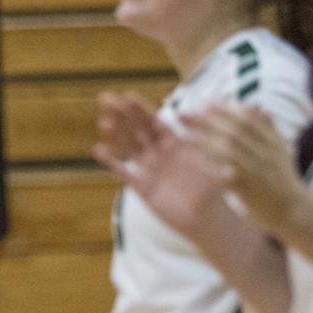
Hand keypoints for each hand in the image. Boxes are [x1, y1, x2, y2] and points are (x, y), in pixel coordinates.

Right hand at [91, 91, 226, 239]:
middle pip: (137, 129)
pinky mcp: (141, 186)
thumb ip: (200, 137)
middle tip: (106, 99)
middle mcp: (158, 153)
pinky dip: (111, 161)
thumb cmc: (213, 187)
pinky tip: (99, 149)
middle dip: (122, 114)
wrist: (207, 216)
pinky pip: (124, 172)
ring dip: (116, 134)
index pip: (154, 121)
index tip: (127, 95)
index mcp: (174, 143)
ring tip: (103, 121)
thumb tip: (193, 116)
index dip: (141, 109)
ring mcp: (148, 169)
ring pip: (128, 147)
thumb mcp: (211, 157)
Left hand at [181, 104, 309, 232]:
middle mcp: (266, 154)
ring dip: (203, 140)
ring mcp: (257, 172)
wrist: (293, 211)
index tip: (204, 102)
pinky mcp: (247, 190)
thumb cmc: (282, 179)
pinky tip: (191, 159)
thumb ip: (269, 128)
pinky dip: (208, 166)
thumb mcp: (281, 150)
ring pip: (229, 150)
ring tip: (183, 133)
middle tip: (184, 113)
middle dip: (207, 120)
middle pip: (234, 131)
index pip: (247, 119)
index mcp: (273, 142)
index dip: (225, 109)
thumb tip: (255, 106)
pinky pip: (224, 175)